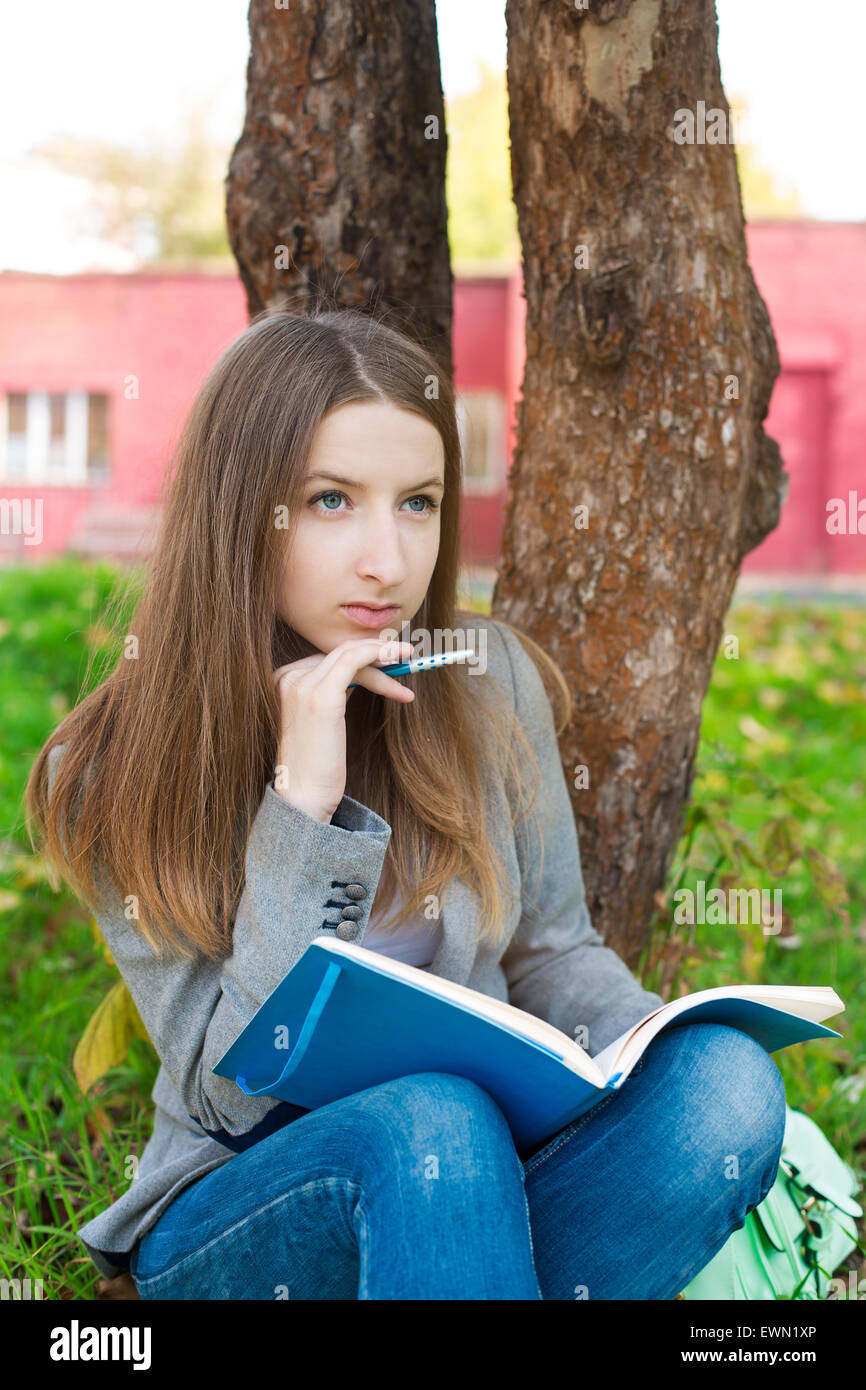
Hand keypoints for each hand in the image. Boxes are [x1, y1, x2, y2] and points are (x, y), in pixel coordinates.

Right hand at [271, 638, 414, 821]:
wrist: (304, 797)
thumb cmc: (317, 766)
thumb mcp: (323, 720)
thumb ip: (334, 693)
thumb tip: (366, 673)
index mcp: (283, 680)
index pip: (329, 657)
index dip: (363, 655)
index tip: (390, 661)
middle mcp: (288, 676)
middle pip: (340, 651)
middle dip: (377, 651)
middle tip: (406, 655)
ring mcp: (301, 684)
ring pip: (351, 655)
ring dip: (384, 659)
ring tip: (409, 670)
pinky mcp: (320, 696)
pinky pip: (355, 662)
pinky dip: (379, 660)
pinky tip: (399, 677)